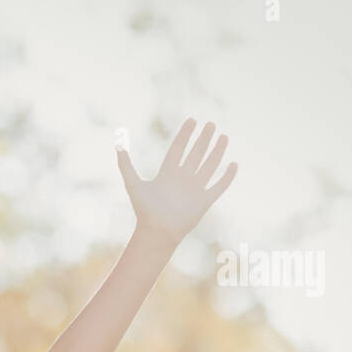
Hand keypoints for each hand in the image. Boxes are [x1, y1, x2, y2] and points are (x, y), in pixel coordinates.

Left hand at [117, 118, 236, 245]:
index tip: (192, 120)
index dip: (185, 135)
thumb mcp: (133, 183)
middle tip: (211, 124)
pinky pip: (219, 186)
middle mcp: (182, 179)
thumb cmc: (144, 210)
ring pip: (209, 165)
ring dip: (217, 151)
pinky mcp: (204, 200)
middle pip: (195, 154)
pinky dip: (227, 177)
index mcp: (167, 173)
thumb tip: (118, 144)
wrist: (157, 230)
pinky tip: (233, 164)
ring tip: (223, 136)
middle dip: (203, 139)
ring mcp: (195, 189)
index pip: (178, 149)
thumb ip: (125, 164)